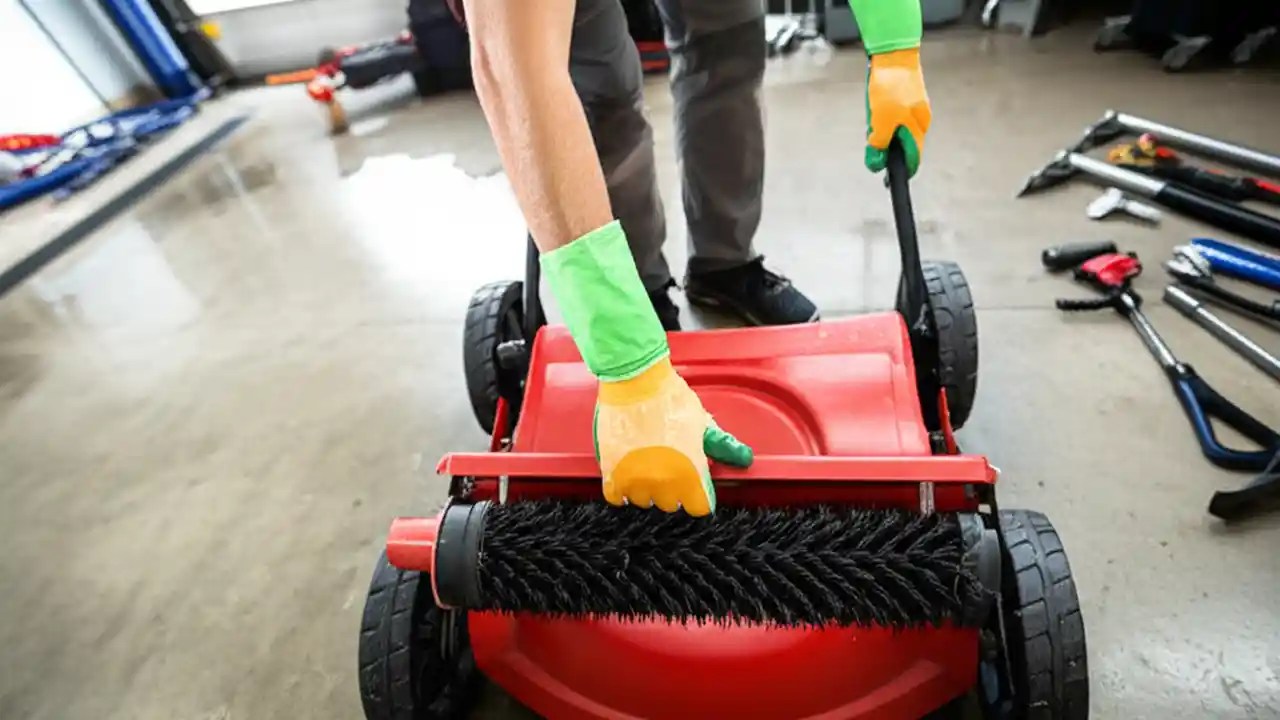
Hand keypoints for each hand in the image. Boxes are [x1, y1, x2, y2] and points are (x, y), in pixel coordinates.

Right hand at [595, 358, 752, 515]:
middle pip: (671, 504)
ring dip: (646, 488)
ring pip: (643, 500)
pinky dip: (620, 488)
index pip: (699, 507)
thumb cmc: (670, 397)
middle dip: (673, 489)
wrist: (634, 380)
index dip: (698, 495)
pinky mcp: (610, 471)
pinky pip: (615, 496)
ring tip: (646, 465)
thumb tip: (744, 459)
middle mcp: (664, 483)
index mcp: (691, 473)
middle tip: (669, 466)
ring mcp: (635, 479)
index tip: (695, 485)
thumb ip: (722, 446)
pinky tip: (626, 473)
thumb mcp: (702, 422)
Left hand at [864, 48, 931, 176]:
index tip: (888, 180)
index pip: (913, 159)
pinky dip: (880, 115)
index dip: (900, 171)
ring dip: (880, 129)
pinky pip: (890, 113)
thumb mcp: (881, 121)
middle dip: (884, 146)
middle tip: (871, 140)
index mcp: (919, 128)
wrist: (892, 54)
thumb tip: (876, 162)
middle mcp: (919, 120)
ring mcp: (912, 107)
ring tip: (872, 114)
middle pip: (901, 144)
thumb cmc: (891, 87)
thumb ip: (879, 143)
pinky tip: (873, 104)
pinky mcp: (903, 95)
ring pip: (894, 128)